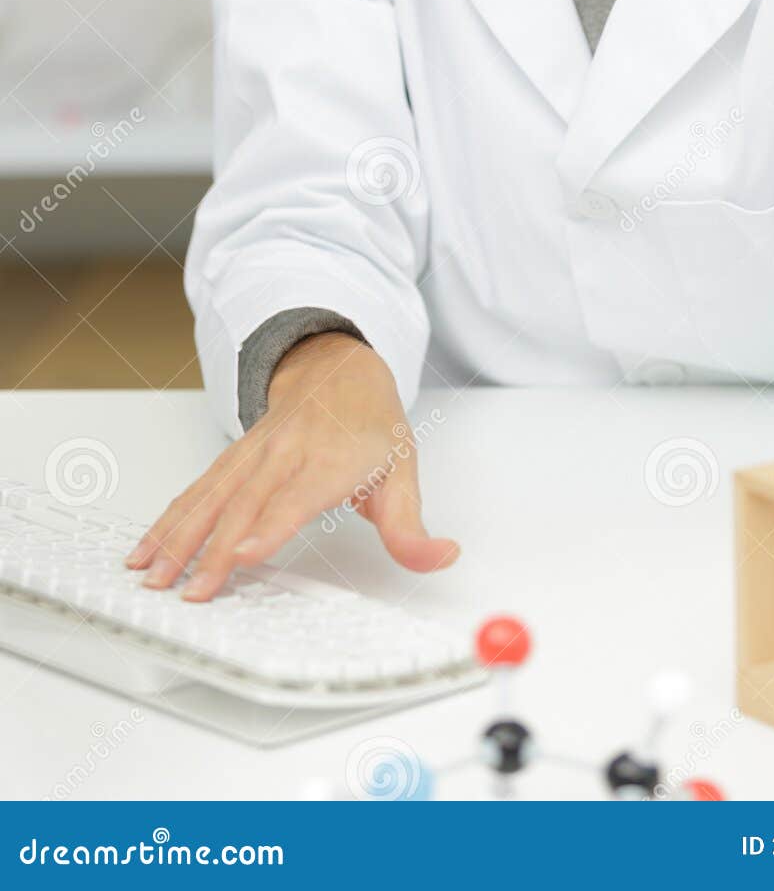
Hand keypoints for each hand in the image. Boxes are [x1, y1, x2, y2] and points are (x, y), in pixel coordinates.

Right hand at [125, 331, 457, 600]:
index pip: (297, 496)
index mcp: (330, 460)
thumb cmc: (372, 425)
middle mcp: (286, 453)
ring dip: (178, 537)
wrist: (339, 366)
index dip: (270, 526)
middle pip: (245, 504)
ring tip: (151, 575)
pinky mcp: (235, 457)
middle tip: (189, 592)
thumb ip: (412, 527)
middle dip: (213, 549)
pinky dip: (168, 518)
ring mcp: (255, 453)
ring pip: (211, 496)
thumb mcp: (404, 471)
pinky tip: (146, 548)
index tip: (244, 554)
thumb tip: (442, 558)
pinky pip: (197, 489)